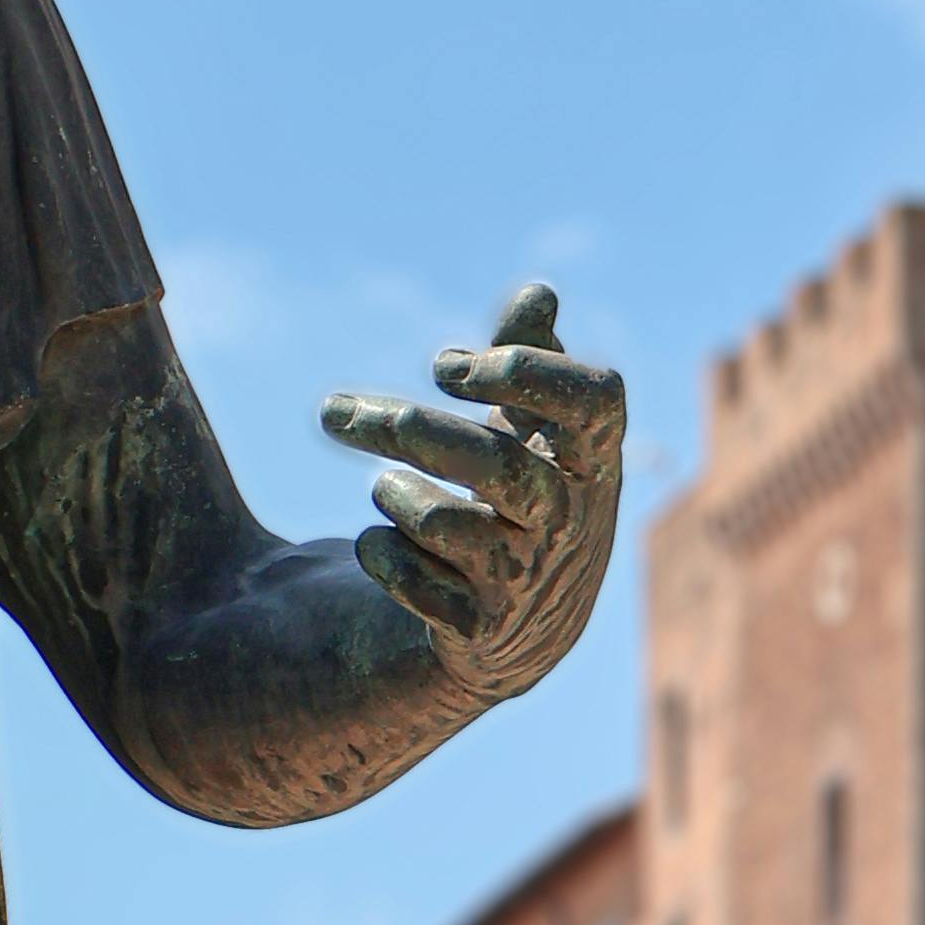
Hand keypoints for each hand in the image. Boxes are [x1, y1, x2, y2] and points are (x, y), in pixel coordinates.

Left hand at [319, 285, 623, 689]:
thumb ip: (532, 359)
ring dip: (397, 497)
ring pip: (447, 527)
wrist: (525, 632)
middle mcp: (568, 518)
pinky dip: (383, 556)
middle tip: (330, 411)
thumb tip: (538, 292)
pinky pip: (418, 586)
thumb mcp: (537, 431)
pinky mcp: (480, 628)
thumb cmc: (526, 498)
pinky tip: (376, 544)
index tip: (441, 367)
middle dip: (408, 432)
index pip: (594, 402)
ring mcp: (526, 577)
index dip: (528, 372)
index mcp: (591, 458)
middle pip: (494, 466)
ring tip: (383, 486)